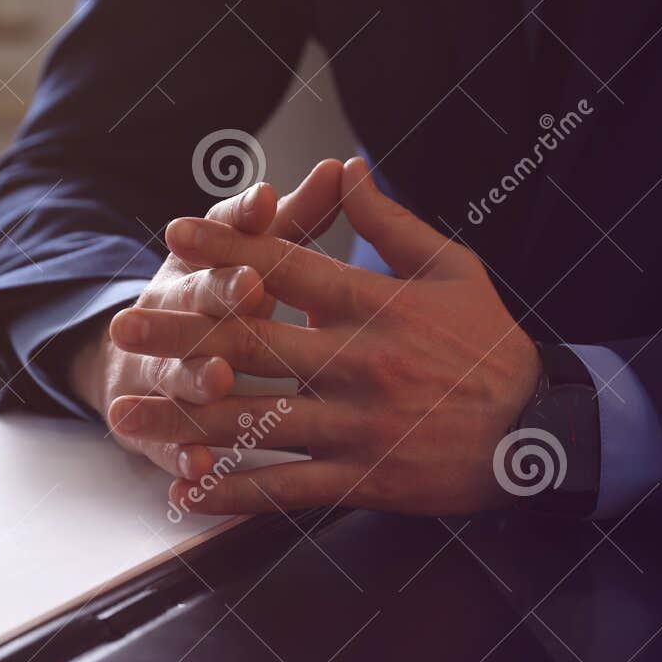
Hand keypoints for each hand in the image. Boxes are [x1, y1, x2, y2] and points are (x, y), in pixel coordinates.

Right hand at [69, 160, 345, 478]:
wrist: (131, 358)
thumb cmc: (215, 300)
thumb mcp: (246, 256)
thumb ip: (294, 221)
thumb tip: (339, 167)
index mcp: (198, 271)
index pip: (218, 243)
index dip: (241, 223)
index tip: (267, 207)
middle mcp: (172, 317)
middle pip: (195, 304)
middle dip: (219, 297)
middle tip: (249, 289)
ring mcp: (158, 373)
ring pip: (177, 374)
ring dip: (194, 375)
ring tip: (217, 378)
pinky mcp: (153, 432)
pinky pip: (165, 447)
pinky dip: (179, 455)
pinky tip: (196, 466)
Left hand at [107, 157, 542, 516]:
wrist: (539, 430)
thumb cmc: (489, 343)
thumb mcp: (450, 268)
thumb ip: (389, 223)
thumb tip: (347, 170)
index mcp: (376, 307)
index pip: (290, 269)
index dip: (229, 247)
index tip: (175, 232)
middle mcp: (358, 364)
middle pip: (254, 345)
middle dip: (182, 337)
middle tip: (122, 327)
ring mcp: (357, 426)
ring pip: (258, 422)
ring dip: (186, 420)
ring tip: (128, 414)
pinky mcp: (363, 479)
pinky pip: (287, 488)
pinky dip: (234, 491)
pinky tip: (185, 490)